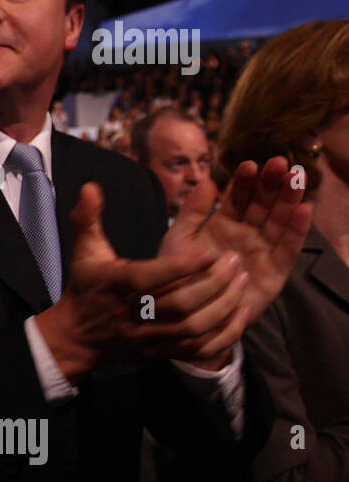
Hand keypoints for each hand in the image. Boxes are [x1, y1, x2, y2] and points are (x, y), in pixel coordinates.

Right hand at [35, 183, 240, 379]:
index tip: (209, 252)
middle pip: (178, 305)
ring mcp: (149, 337)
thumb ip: (89, 218)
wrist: (79, 335)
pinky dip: (224, 334)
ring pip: (193, 328)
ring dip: (222, 306)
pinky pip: (198, 350)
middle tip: (235, 260)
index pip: (148, 278)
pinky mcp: (161, 353)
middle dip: (211, 284)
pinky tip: (240, 313)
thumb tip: (92, 186)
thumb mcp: (86, 250)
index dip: (180, 268)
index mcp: (116, 285)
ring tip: (242, 282)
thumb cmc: (88, 286)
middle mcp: (133, 314)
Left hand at [159, 157, 311, 324]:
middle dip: (271, 184)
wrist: (184, 317)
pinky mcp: (274, 273)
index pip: (238, 198)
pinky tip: (304, 209)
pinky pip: (288, 249)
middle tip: (279, 164)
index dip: (244, 181)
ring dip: (288, 200)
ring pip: (279, 222)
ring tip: (295, 178)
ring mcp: (262, 252)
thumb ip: (192, 212)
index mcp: (222, 224)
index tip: (249, 164)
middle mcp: (246, 235)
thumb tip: (207, 180)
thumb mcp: (179, 240)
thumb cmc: (177, 277)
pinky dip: (297, 231)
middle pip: (263, 205)